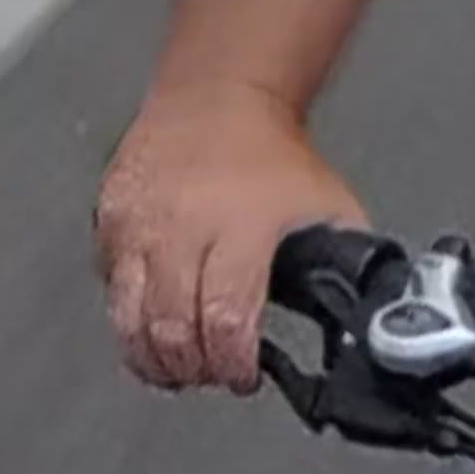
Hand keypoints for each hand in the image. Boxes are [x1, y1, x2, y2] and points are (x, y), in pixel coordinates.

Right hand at [95, 80, 366, 393]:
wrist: (219, 97)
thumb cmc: (273, 156)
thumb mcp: (328, 210)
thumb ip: (344, 270)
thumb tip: (366, 320)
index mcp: (241, 227)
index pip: (225, 320)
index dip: (232, 365)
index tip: (244, 376)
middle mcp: (180, 227)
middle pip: (171, 331)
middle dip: (193, 369)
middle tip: (210, 373)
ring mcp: (136, 226)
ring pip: (128, 321)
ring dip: (153, 358)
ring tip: (178, 365)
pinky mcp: (108, 224)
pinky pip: (110, 291)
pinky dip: (131, 316)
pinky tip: (156, 317)